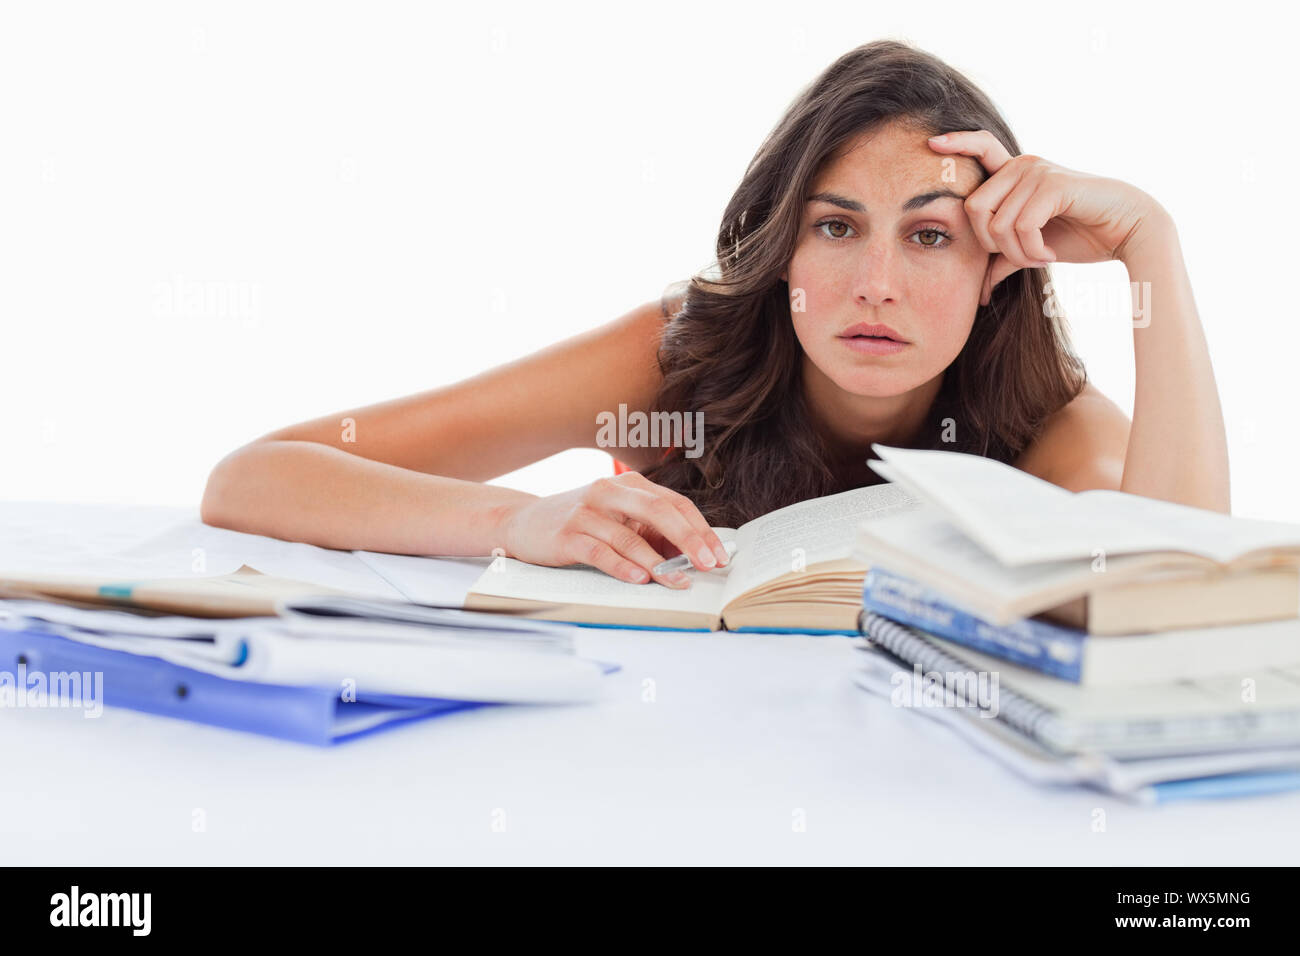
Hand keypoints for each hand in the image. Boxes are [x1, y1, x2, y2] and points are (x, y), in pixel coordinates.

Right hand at [499, 471, 730, 588]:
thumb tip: (693, 557)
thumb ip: (651, 533)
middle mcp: (609, 492)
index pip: (675, 504)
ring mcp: (586, 512)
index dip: (700, 530)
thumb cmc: (580, 524)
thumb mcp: (618, 520)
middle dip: (689, 540)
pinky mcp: (566, 535)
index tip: (719, 556)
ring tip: (678, 581)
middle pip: (659, 511)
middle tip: (707, 565)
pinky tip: (640, 579)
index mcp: (630, 485)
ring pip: (630, 536)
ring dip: (658, 562)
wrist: (522, 523)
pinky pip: (600, 551)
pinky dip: (622, 567)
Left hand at [927, 130, 1171, 304]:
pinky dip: (1031, 251)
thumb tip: (976, 293)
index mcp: (1015, 173)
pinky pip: (1020, 227)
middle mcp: (1022, 165)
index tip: (932, 143)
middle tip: (1022, 258)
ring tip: (1040, 258)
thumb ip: (1003, 260)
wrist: (1127, 230)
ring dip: (1017, 254)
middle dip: (991, 245)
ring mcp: (1037, 172)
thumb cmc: (1081, 235)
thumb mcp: (1032, 249)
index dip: (957, 143)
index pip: (980, 146)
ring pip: (997, 224)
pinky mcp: (1052, 185)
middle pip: (972, 208)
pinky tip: (1050, 255)